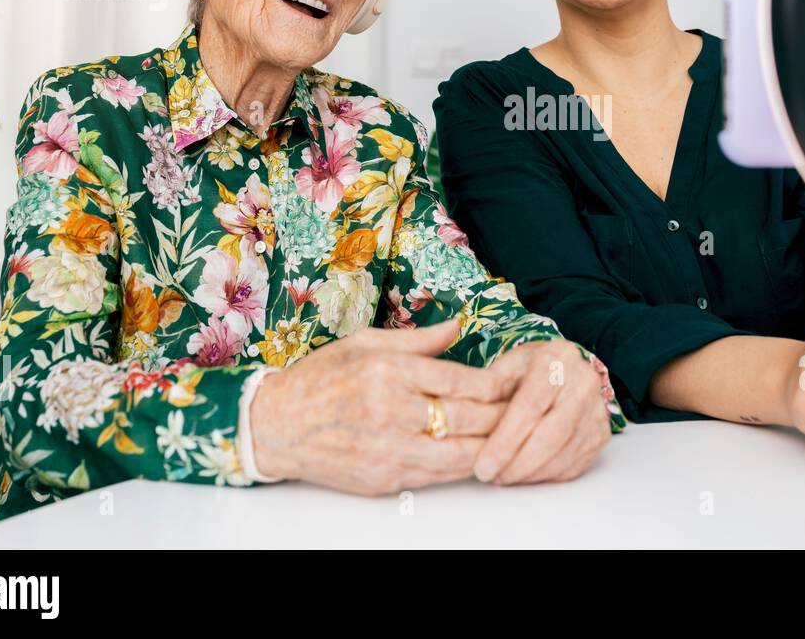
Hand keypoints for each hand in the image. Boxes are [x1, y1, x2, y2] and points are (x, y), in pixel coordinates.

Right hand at [248, 320, 512, 494]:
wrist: (275, 425)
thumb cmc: (321, 378)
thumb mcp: (366, 343)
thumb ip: (417, 339)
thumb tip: (458, 325)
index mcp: (388, 370)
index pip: (460, 381)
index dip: (496, 386)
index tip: (516, 383)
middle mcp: (389, 410)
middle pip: (465, 418)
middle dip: (502, 416)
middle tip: (529, 411)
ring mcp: (386, 450)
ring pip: (458, 454)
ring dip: (491, 447)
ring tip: (515, 438)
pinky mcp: (382, 480)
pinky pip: (436, 476)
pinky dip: (462, 467)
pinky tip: (480, 457)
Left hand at [473, 339, 612, 484]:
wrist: (565, 368)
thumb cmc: (529, 369)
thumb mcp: (505, 366)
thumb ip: (488, 390)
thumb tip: (466, 420)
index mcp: (555, 360)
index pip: (530, 406)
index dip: (506, 440)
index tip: (483, 464)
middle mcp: (583, 382)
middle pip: (551, 435)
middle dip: (517, 463)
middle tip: (490, 476)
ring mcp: (597, 410)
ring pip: (563, 454)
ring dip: (529, 473)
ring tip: (503, 476)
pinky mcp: (601, 434)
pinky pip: (573, 465)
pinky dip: (545, 475)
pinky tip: (525, 473)